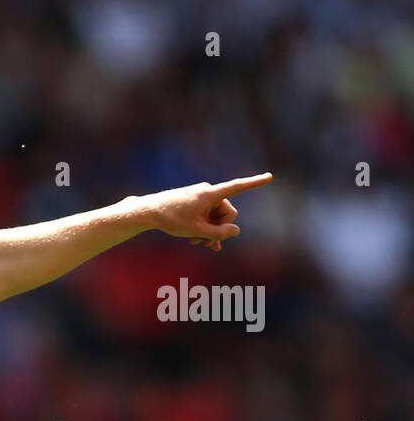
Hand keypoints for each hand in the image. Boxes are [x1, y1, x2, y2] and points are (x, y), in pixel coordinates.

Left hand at [135, 172, 272, 251]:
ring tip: (196, 243)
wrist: (149, 211)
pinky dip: (205, 227)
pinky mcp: (195, 203)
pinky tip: (199, 242)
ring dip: (210, 231)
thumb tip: (236, 231)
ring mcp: (201, 198)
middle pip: (227, 213)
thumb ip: (218, 233)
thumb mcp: (196, 230)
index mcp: (211, 194)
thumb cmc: (171, 219)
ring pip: (216, 217)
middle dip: (220, 229)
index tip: (270, 177)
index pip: (237, 187)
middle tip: (206, 243)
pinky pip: (207, 216)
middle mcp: (208, 193)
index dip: (255, 183)